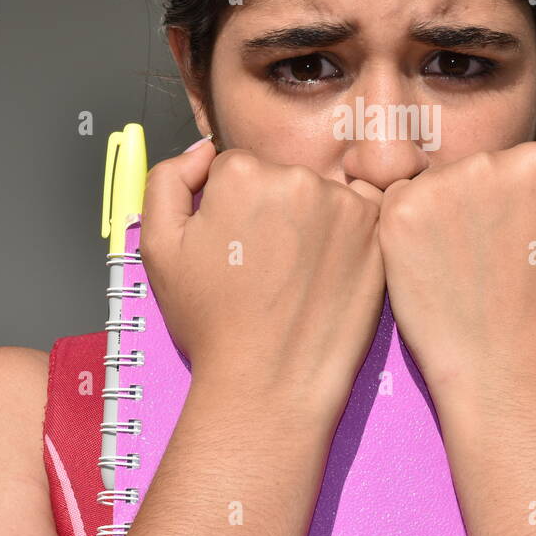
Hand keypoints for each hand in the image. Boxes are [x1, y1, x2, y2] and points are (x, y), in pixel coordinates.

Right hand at [139, 140, 386, 417]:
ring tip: (295, 277)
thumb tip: (203, 151)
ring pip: (320, 195)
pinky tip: (329, 274)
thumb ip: (169, 179)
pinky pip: (359, 215)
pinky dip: (346, 236)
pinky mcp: (377, 232)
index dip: (231, 211)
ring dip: (310, 222)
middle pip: (280, 178)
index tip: (234, 251)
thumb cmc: (211, 321)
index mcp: (242, 172)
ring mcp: (343, 203)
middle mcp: (297, 176)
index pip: (236, 170)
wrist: (267, 383)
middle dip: (272, 212)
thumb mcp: (158, 246)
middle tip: (264, 268)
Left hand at [377, 138, 535, 387]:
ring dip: (442, 215)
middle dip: (479, 205)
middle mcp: (487, 161)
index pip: (515, 164)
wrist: (503, 364)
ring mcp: (438, 186)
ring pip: (437, 185)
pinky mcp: (398, 212)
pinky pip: (398, 201)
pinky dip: (409, 228)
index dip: (516, 207)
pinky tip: (429, 264)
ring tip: (460, 267)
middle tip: (488, 261)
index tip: (518, 245)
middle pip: (475, 169)